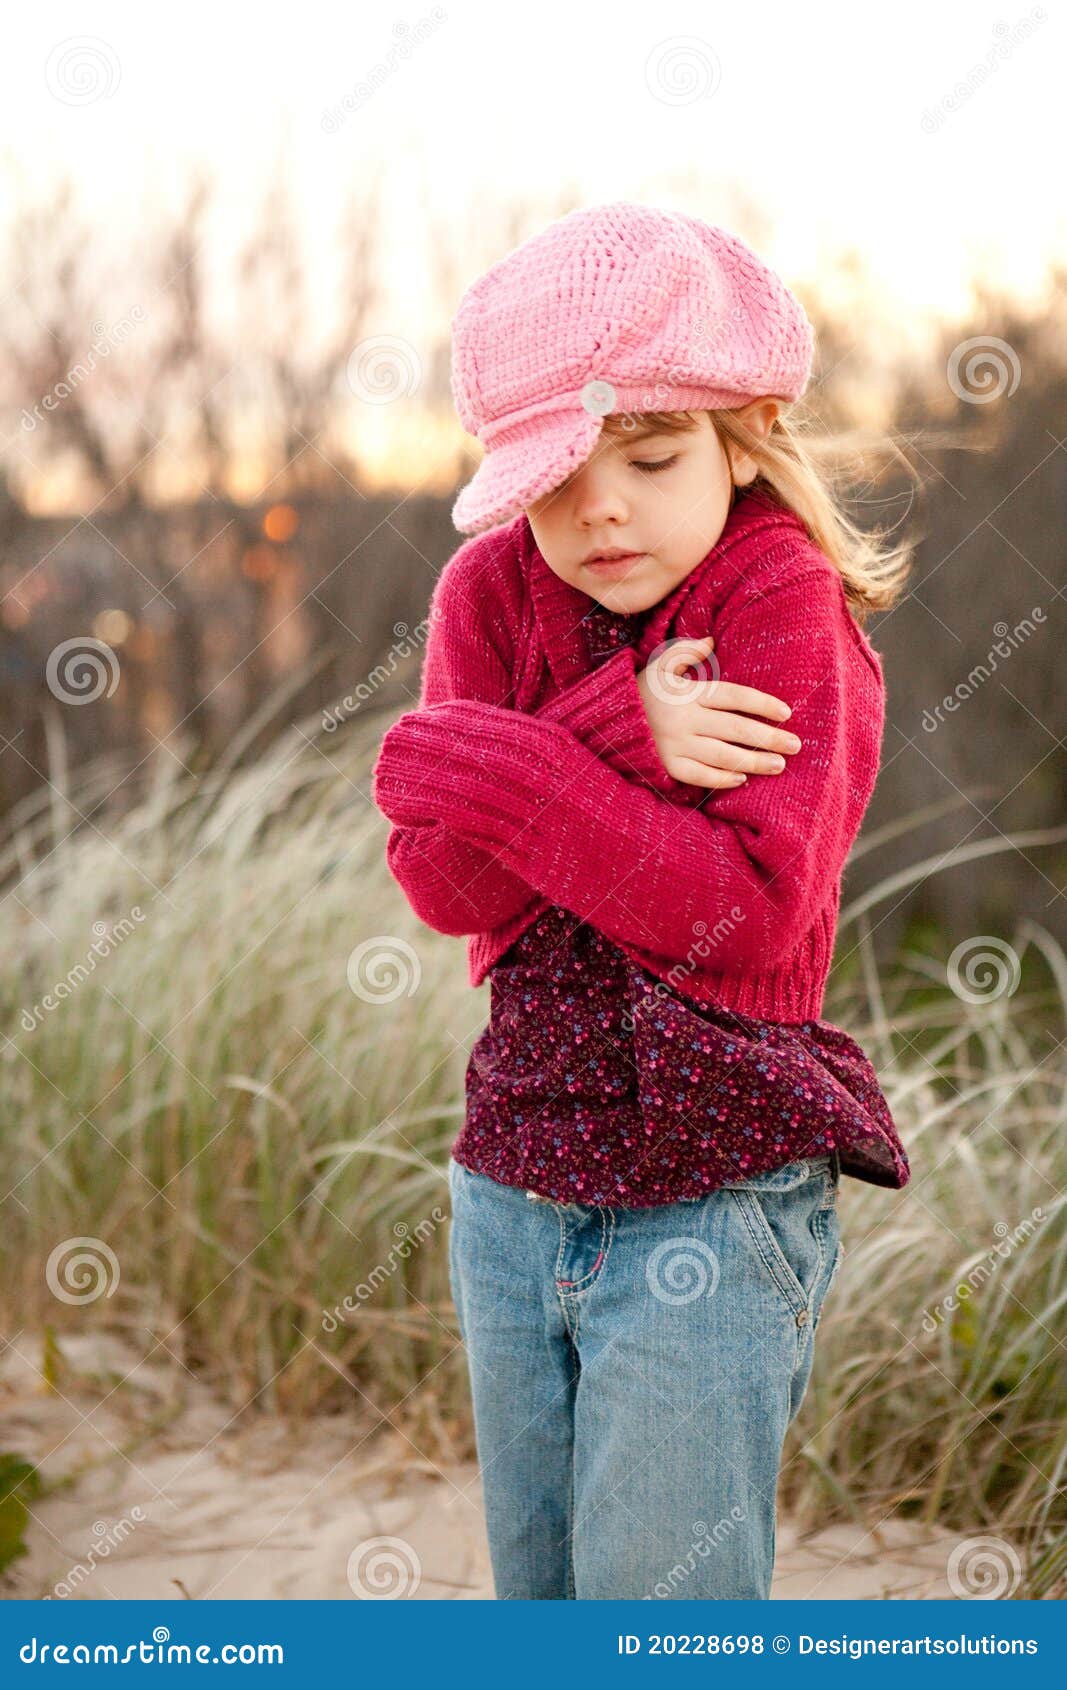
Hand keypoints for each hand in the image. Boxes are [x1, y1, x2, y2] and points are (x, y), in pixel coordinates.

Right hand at [635, 636, 801, 789]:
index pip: (733, 696)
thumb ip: (686, 651)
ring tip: (778, 765)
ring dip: (753, 761)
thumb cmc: (642, 692)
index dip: (761, 704)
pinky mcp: (668, 765)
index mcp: (688, 692)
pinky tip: (743, 779)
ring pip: (723, 755)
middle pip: (735, 729)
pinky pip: (700, 776)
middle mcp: (685, 719)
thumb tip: (711, 640)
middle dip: (768, 738)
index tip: (785, 713)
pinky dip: (723, 779)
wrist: (606, 721)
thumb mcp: (660, 665)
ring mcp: (676, 744)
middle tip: (795, 745)